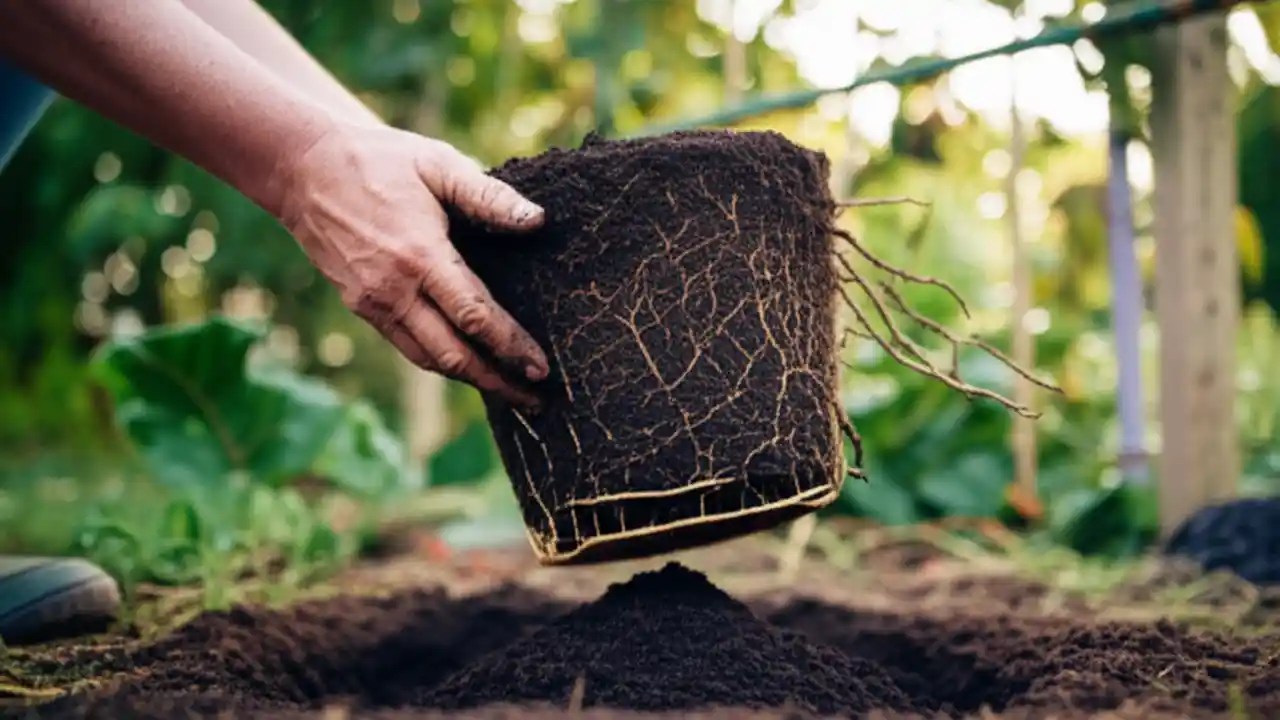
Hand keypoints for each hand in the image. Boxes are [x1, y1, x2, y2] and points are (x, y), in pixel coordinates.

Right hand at [271, 122, 549, 407]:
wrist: (304, 169)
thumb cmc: (380, 160)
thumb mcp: (438, 164)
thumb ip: (488, 196)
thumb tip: (537, 221)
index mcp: (420, 257)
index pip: (475, 316)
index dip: (511, 346)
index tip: (542, 369)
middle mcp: (394, 290)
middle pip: (453, 356)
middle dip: (498, 382)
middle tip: (537, 400)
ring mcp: (373, 303)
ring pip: (428, 359)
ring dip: (471, 379)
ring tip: (509, 391)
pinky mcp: (361, 307)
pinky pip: (408, 346)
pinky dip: (441, 361)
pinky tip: (469, 364)